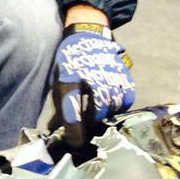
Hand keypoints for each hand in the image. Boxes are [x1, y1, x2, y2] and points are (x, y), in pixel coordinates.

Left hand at [50, 23, 134, 148]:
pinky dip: (119, 107)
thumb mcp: (58, 80)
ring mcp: (110, 76)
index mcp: (69, 79)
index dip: (74, 132)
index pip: (72, 112)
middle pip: (96, 113)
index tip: (75, 143)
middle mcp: (91, 78)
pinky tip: (112, 106)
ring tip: (98, 116)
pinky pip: (126, 100)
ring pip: (112, 108)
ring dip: (105, 116)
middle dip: (91, 126)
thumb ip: (58, 106)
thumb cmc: (70, 61)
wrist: (88, 34)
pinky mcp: (124, 76)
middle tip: (87, 130)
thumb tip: (53, 132)